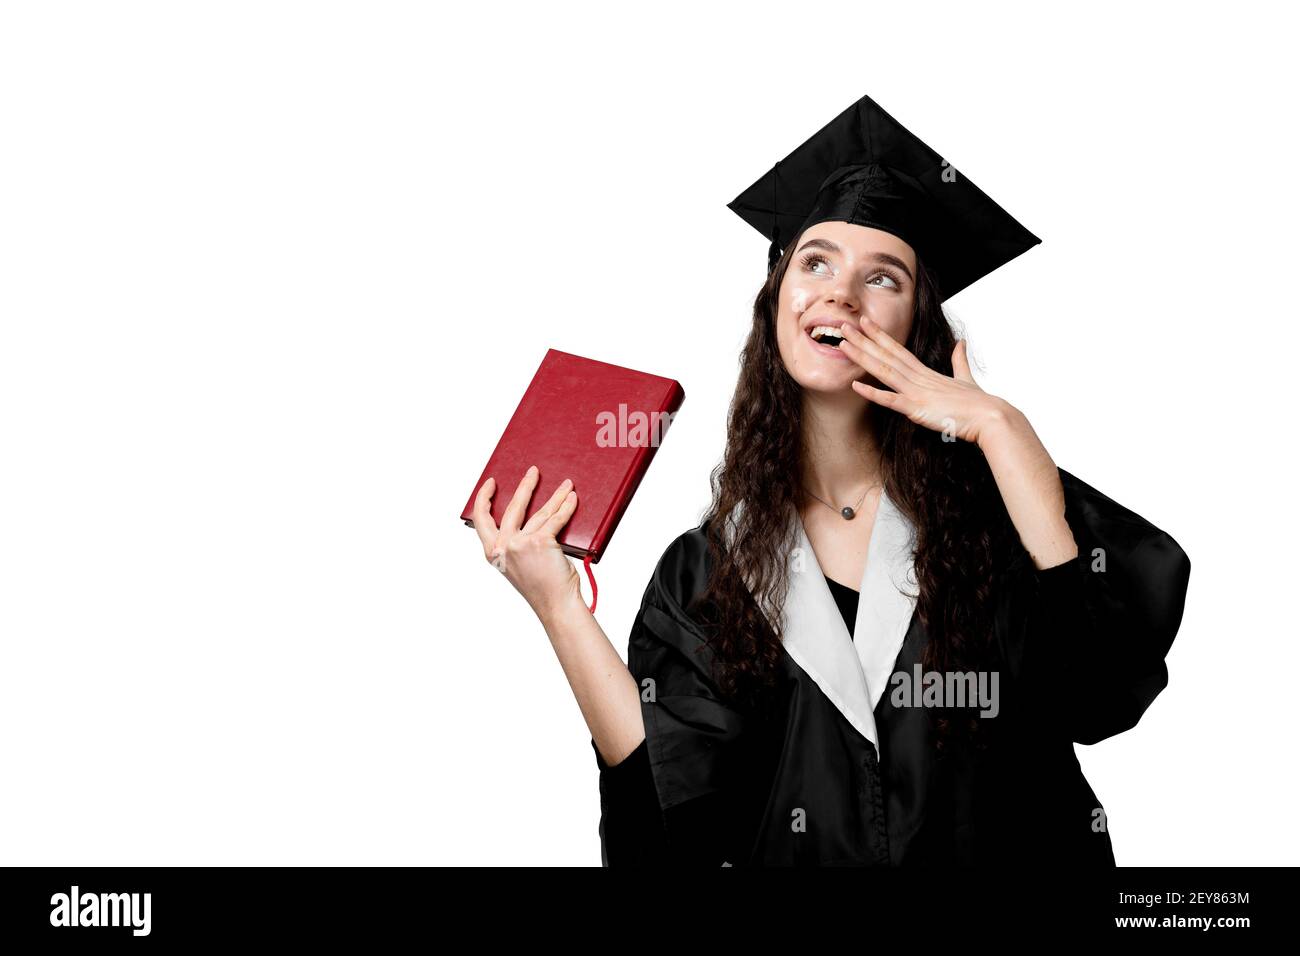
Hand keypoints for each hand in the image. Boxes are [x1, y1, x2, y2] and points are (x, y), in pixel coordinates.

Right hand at [471, 465, 583, 621]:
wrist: (556, 604)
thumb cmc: (541, 586)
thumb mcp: (517, 564)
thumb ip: (516, 543)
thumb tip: (533, 515)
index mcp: (493, 553)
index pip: (481, 519)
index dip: (484, 498)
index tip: (491, 484)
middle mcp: (503, 547)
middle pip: (513, 508)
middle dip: (526, 486)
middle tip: (533, 471)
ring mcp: (520, 544)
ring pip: (540, 512)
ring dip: (556, 496)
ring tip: (566, 484)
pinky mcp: (540, 542)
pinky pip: (556, 519)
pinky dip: (567, 507)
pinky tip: (572, 499)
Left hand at [838, 316, 1011, 444]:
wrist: (991, 417)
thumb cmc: (979, 403)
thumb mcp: (966, 378)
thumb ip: (959, 360)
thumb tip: (961, 343)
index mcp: (926, 373)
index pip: (898, 350)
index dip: (880, 336)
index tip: (865, 323)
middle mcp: (918, 378)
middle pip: (886, 355)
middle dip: (863, 340)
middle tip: (843, 325)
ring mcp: (917, 392)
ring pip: (884, 371)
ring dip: (862, 357)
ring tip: (843, 344)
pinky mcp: (918, 409)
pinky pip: (891, 400)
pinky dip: (873, 393)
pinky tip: (856, 386)